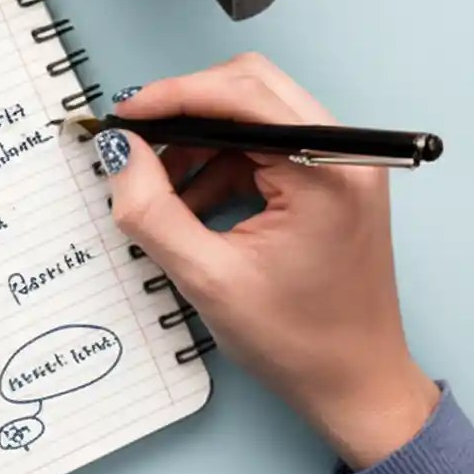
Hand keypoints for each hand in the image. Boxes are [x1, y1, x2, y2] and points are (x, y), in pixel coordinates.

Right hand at [99, 53, 437, 469]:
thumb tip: (119, 149)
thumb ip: (152, 209)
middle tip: (137, 141)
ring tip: (163, 190)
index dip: (173, 96)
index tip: (124, 115)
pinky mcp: (330, 179)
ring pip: (253, 113)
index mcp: (326, 171)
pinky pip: (263, 145)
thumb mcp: (205, 277)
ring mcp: (342, 163)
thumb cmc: (296, 341)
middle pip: (250, 88)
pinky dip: (220, 164)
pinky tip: (193, 205)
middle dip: (186, 110)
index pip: (242, 94)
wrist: (354, 385)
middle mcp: (344, 153)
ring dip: (200, 141)